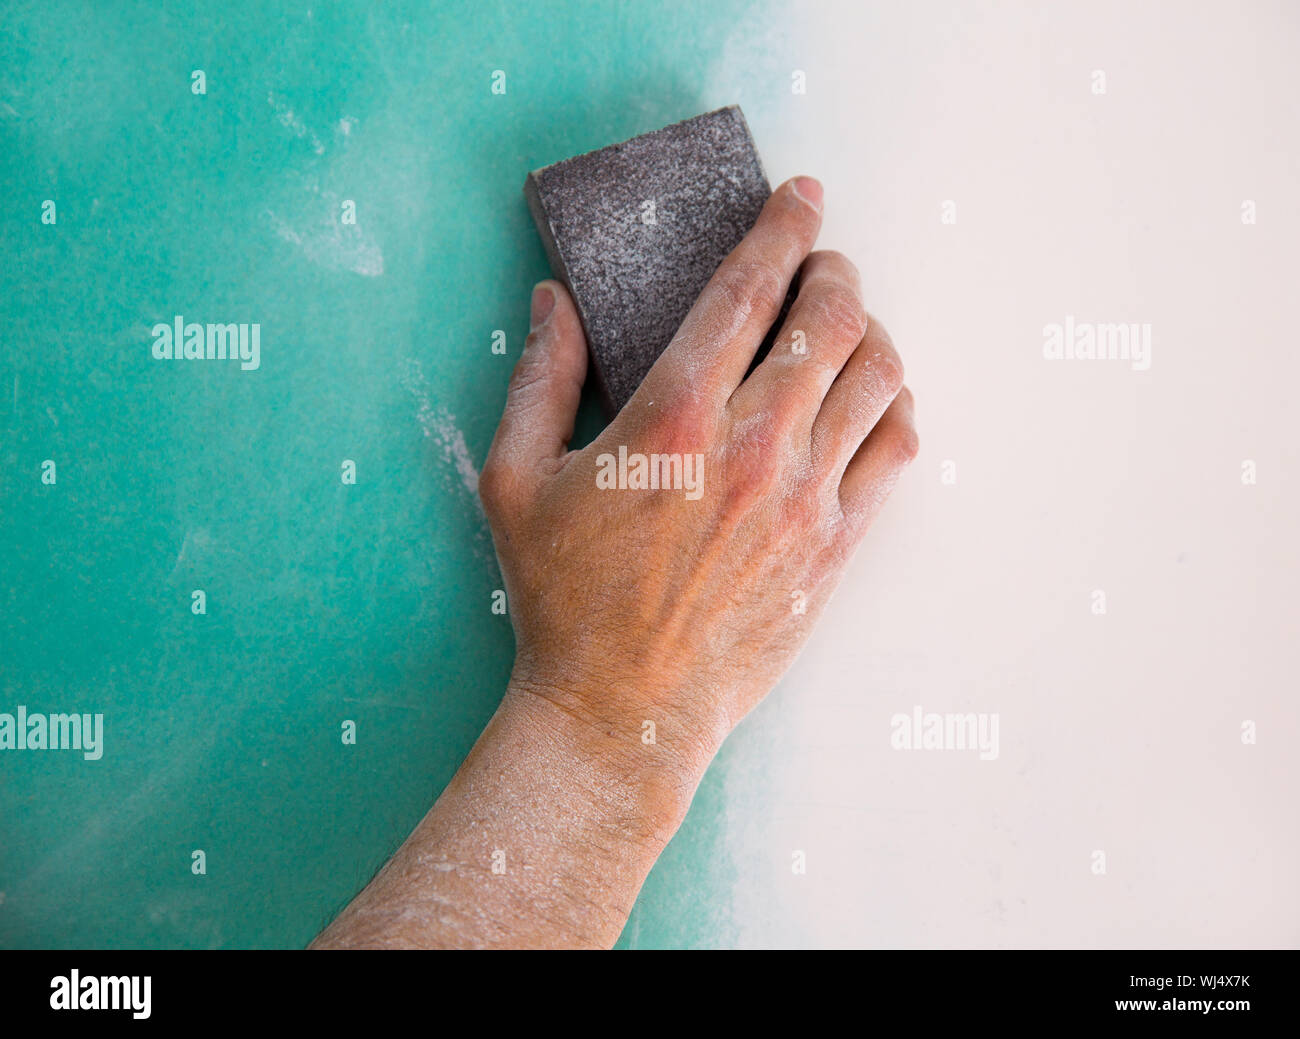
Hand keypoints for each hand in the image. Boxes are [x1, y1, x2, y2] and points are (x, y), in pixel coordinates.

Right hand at [482, 175, 917, 791]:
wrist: (623, 710)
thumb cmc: (563, 599)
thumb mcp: (516, 481)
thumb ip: (538, 378)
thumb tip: (555, 303)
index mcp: (674, 418)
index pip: (749, 289)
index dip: (782, 226)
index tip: (801, 194)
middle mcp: (754, 448)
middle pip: (833, 319)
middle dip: (834, 270)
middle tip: (820, 265)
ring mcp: (805, 499)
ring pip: (879, 377)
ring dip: (871, 333)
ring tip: (846, 330)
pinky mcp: (834, 547)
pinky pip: (896, 451)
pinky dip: (895, 407)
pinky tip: (871, 403)